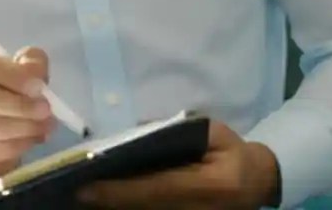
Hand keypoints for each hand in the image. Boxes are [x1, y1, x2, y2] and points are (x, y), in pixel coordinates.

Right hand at [0, 46, 55, 181]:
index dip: (10, 74)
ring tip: (47, 125)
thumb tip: (35, 73)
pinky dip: (21, 144)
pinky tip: (35, 138)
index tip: (38, 85)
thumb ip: (32, 63)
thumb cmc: (8, 93)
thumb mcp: (24, 72)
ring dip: (24, 126)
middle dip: (19, 105)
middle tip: (46, 109)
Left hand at [76, 120, 279, 208]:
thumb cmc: (231, 151)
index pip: (155, 188)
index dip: (119, 191)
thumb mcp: (211, 131)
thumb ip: (175, 130)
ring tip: (84, 199)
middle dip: (108, 203)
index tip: (86, 189)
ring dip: (115, 208)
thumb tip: (135, 133)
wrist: (257, 181)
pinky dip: (128, 209)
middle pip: (145, 208)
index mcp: (210, 185)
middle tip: (74, 194)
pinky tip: (106, 203)